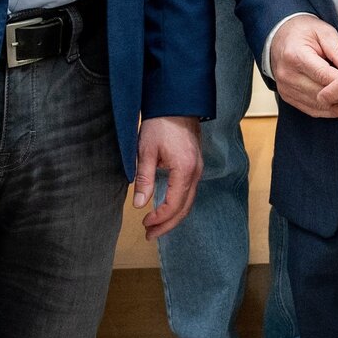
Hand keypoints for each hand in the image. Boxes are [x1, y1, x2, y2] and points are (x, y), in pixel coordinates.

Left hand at [133, 114, 202, 238]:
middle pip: (185, 207)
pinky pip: (190, 190)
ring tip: (156, 226)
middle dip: (168, 224)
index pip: (174, 204)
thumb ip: (144, 179)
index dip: (160, 218)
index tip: (145, 224)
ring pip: (189, 200)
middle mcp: (196, 171)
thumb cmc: (160, 123)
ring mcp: (198, 167)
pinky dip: (179, 204)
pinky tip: (167, 207)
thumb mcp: (145, 151)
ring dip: (174, 216)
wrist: (175, 102)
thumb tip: (139, 204)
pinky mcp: (195, 163)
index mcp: (184, 169)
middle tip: (150, 234)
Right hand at [268, 15, 337, 118]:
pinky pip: (312, 110)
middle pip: (321, 93)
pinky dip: (328, 109)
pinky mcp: (287, 97)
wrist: (281, 37)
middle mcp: (287, 75)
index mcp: (295, 56)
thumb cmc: (304, 32)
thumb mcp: (324, 32)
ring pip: (318, 105)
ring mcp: (285, 88)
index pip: (323, 75)